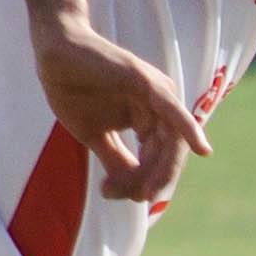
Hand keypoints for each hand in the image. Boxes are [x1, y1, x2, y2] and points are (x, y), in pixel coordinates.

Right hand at [35, 15, 211, 207]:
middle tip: (135, 197)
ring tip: (141, 189)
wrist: (53, 58)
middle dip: (155, 181)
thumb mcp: (95, 136)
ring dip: (160, 170)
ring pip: (172, 141)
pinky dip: (189, 129)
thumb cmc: (73, 91)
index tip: (111, 194)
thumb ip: (116, 160)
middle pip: (170, 154)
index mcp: (151, 119)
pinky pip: (174, 110)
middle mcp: (161, 107)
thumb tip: (133, 192)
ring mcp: (157, 93)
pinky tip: (202, 150)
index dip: (143, 183)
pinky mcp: (147, 82)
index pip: (160, 160)